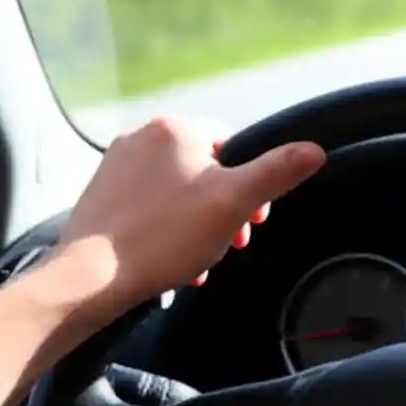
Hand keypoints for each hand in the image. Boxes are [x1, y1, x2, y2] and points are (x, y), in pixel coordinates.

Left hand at [55, 117, 324, 311]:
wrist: (90, 277)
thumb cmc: (166, 237)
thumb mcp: (234, 203)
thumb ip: (277, 172)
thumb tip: (315, 149)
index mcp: (176, 128)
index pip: (232, 145)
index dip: (249, 183)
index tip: (251, 221)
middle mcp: (141, 136)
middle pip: (203, 168)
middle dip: (222, 207)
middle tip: (228, 244)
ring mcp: (115, 165)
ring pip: (176, 189)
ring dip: (197, 222)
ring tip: (198, 258)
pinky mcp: (99, 193)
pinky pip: (148, 204)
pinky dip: (166, 227)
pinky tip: (170, 259)